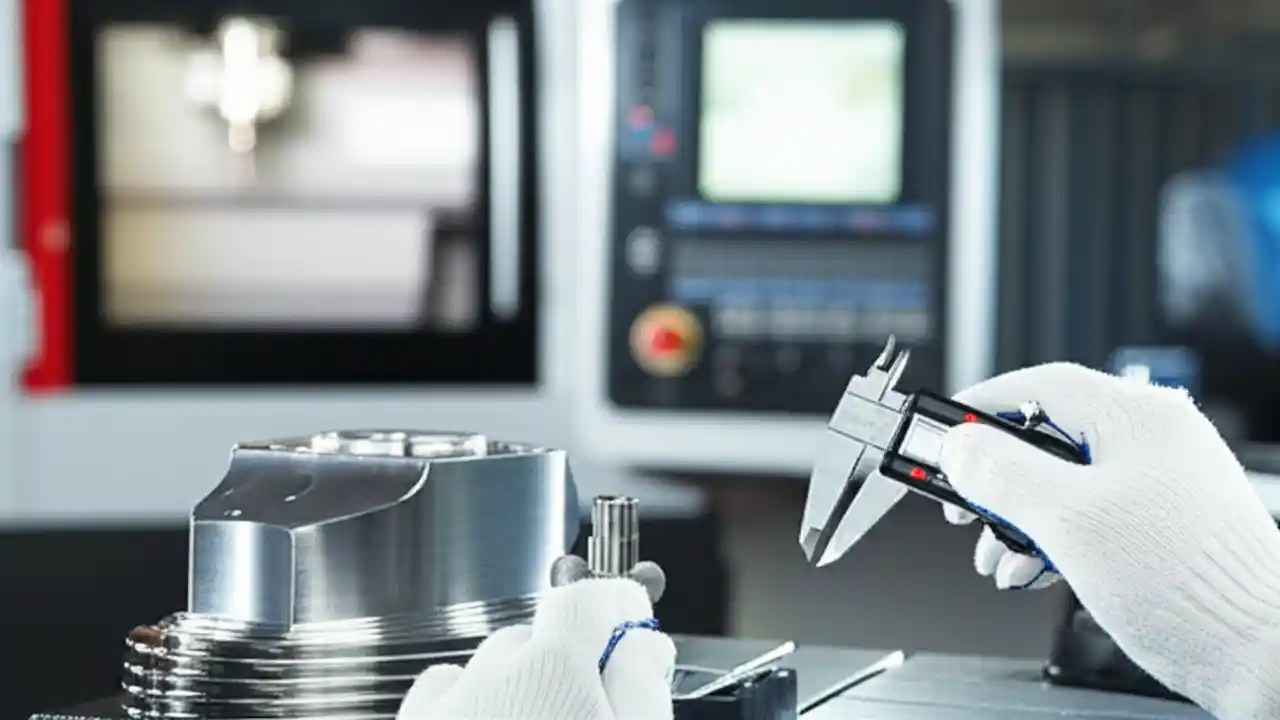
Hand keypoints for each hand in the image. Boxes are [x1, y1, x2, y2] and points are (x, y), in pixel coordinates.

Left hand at [396, 578, 674, 719]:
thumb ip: (643, 688)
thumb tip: (644, 643)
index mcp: (550, 671)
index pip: (588, 597)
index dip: (618, 605)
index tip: (634, 626)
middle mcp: (484, 681)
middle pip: (535, 638)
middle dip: (564, 663)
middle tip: (592, 708)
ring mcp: (439, 712)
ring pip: (483, 671)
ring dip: (513, 690)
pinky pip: (439, 699)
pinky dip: (463, 709)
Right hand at [939, 363, 1279, 718]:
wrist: (1259, 651)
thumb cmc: (1185, 583)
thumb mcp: (1069, 519)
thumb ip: (1004, 474)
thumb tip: (960, 446)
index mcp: (1140, 418)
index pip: (1040, 386)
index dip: (980, 406)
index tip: (942, 431)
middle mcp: (1153, 441)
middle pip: (1046, 438)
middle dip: (995, 479)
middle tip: (960, 506)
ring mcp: (1160, 483)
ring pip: (1062, 481)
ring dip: (1016, 518)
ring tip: (995, 555)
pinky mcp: (1160, 525)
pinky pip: (1087, 514)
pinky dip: (1050, 536)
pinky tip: (1030, 568)